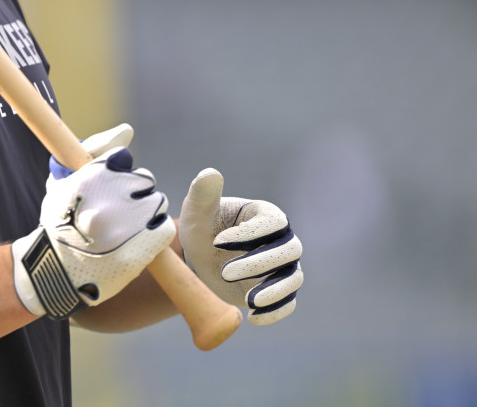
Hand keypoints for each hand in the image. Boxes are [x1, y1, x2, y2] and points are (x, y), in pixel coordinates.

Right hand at [12, 124, 175, 318]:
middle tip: (117, 212)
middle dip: (134, 193)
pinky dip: (156, 233)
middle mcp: (112, 197)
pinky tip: (138, 240)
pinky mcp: (142, 249)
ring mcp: (128, 224)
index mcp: (92, 177)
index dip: (118, 173)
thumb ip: (94, 150)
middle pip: (144, 180)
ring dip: (145, 213)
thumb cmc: (59, 223)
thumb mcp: (62, 181)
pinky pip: (164, 228)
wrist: (54, 273)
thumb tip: (128, 130)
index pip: (123, 159)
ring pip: (157, 203)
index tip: (108, 189)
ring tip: (125, 229)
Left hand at [179, 168, 302, 325]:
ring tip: (247, 300)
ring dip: (274, 290)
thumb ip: (203, 193)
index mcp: (266, 215)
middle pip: (289, 251)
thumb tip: (210, 173)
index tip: (217, 242)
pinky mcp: (277, 291)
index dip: (250, 233)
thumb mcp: (197, 210)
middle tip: (224, 272)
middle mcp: (281, 240)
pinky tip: (253, 317)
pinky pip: (288, 303)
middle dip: (260, 263)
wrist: (199, 257)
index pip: (274, 222)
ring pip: (293, 279)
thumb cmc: (201, 226)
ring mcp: (282, 267)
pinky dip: (276, 312)